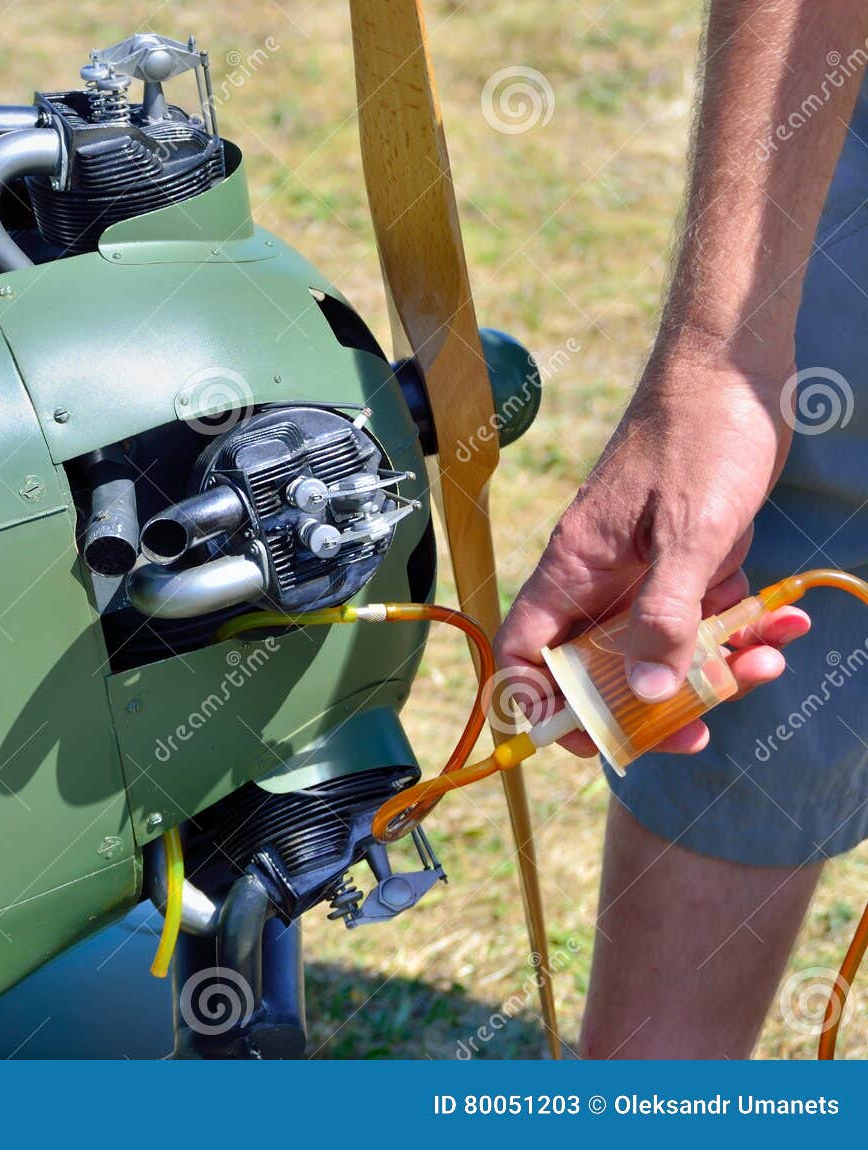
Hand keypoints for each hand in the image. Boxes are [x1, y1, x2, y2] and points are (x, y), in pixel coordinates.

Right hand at [496, 335, 808, 756]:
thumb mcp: (692, 533)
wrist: (737, 364)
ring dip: (716, 665)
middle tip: (701, 730)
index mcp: (576, 569)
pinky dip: (744, 625)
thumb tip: (649, 695)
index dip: (544, 704)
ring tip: (768, 661)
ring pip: (664, 644)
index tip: (592, 738)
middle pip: (602, 666)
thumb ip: (667, 616)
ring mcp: (645, 567)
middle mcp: (601, 576)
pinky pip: (705, 613)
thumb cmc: (701, 434)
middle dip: (654, 703)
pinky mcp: (688, 556)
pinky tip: (783, 621)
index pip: (526, 652)